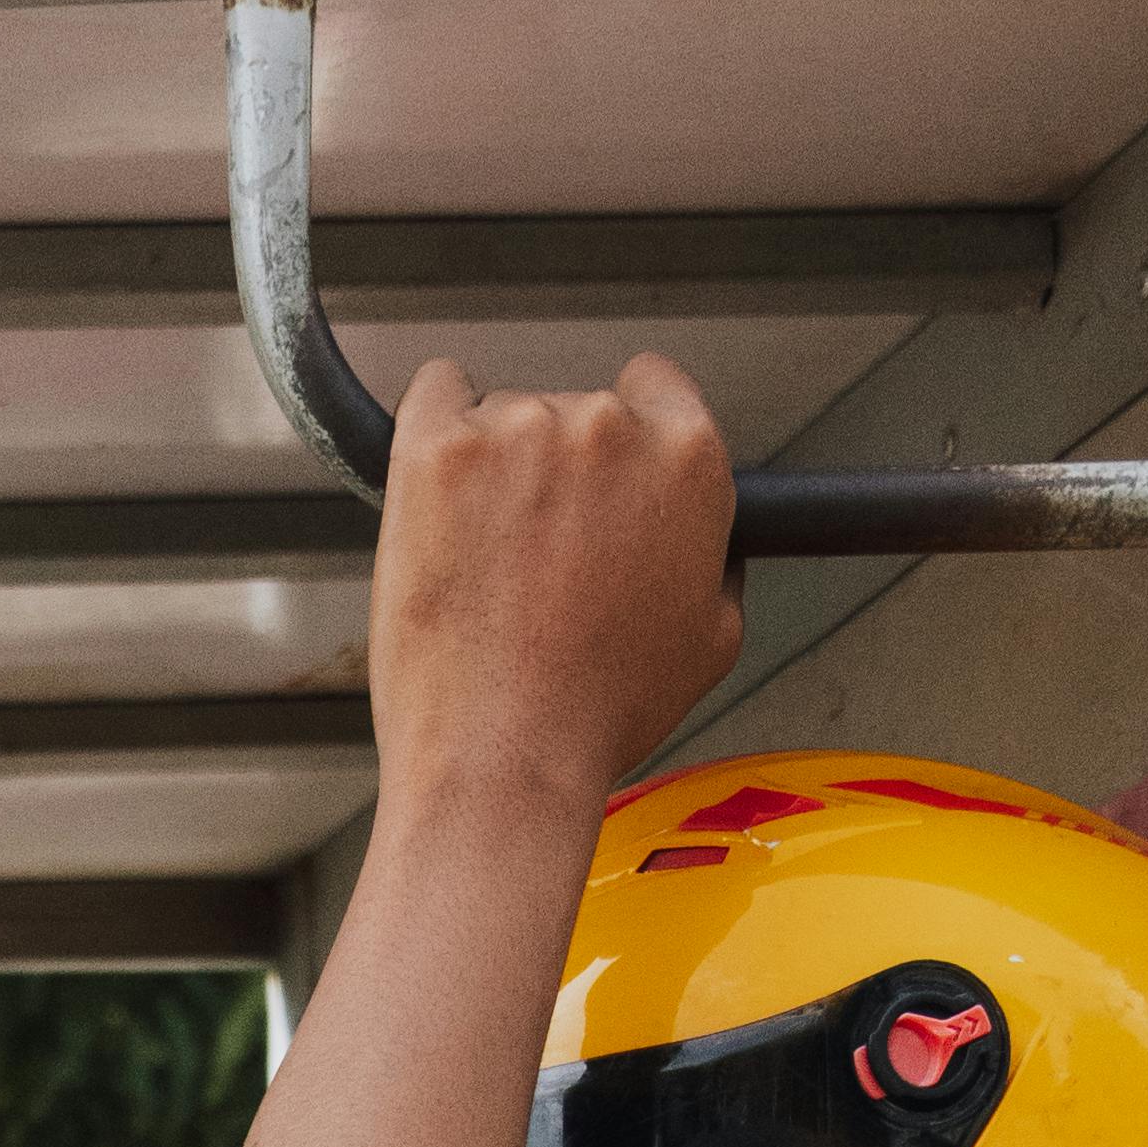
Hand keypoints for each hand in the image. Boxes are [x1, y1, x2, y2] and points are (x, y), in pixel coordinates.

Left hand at [364, 351, 738, 847]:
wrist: (504, 758)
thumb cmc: (596, 713)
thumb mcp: (712, 640)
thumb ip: (715, 558)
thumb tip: (703, 538)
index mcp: (687, 460)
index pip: (657, 388)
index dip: (628, 434)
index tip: (601, 477)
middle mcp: (608, 429)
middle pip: (575, 406)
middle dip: (556, 468)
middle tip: (536, 553)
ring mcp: (517, 431)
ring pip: (502, 415)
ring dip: (492, 469)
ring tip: (486, 564)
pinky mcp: (437, 449)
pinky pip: (433, 394)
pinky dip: (432, 432)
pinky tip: (439, 497)